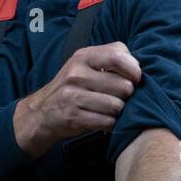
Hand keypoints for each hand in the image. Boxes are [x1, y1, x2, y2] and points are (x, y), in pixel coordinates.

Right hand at [13, 41, 140, 158]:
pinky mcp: (74, 116)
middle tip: (120, 98)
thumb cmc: (72, 87)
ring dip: (119, 111)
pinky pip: (107, 122)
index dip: (133, 69)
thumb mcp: (84, 65)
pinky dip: (110, 124)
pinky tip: (104, 120)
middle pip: (123, 86)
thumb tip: (139, 67)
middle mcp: (77, 74)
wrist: (42, 112)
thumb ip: (109, 60)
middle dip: (128, 95)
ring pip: (117, 106)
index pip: (118, 56)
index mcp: (83, 56)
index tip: (135, 78)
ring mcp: (73, 96)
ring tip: (111, 109)